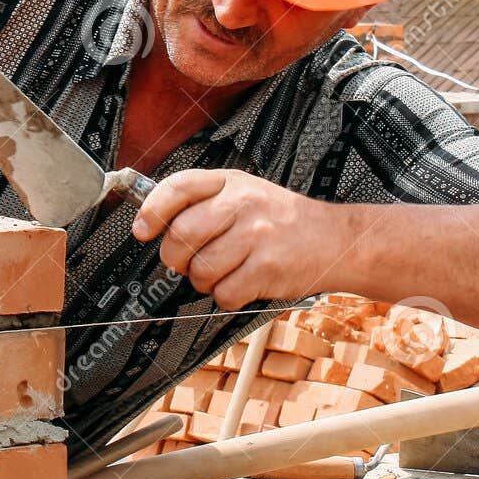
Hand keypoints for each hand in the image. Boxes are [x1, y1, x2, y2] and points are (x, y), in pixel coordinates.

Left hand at [131, 169, 341, 309]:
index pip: (179, 187)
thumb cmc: (283, 220)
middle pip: (182, 234)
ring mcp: (256, 236)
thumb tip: (154, 220)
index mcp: (231, 182)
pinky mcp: (268, 268)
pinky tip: (241, 284)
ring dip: (202, 280)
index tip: (141, 230)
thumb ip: (205, 201)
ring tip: (221, 272)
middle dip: (175, 257)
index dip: (152, 211)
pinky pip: (224, 292)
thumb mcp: (246, 193)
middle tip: (185, 261)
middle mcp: (243, 204)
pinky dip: (226, 296)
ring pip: (201, 269)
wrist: (336, 240)